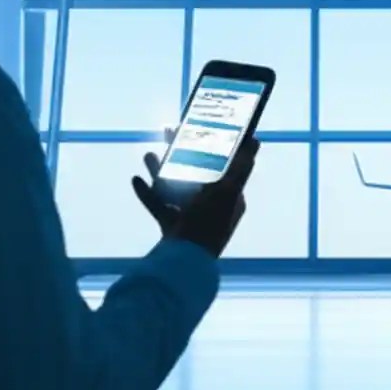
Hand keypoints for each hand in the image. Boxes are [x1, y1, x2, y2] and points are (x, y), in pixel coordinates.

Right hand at [131, 130, 260, 257]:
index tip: (201, 127)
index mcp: (229, 199)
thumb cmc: (208, 223)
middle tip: (170, 132)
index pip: (224, 166)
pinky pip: (159, 206)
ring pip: (175, 187)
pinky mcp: (173, 228)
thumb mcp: (228, 192)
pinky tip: (136, 180)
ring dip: (161, 170)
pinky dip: (147, 194)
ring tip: (148, 155)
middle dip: (181, 152)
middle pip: (195, 173)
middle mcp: (211, 207)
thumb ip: (239, 168)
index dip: (214, 146)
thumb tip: (254, 144)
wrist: (184, 262)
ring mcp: (191, 218)